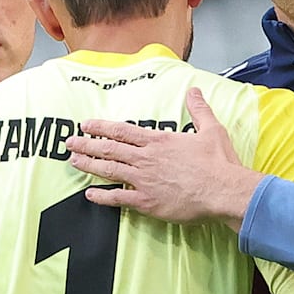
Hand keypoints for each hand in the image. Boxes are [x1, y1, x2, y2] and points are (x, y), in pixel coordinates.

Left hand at [67, 89, 262, 223]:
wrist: (223, 190)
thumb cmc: (218, 163)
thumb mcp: (211, 129)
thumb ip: (199, 110)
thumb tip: (194, 91)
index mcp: (159, 141)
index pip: (122, 131)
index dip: (101, 128)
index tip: (86, 125)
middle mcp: (146, 158)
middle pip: (109, 149)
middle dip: (87, 145)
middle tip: (69, 143)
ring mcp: (144, 180)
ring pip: (109, 170)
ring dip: (89, 165)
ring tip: (73, 162)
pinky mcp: (147, 202)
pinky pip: (118, 198)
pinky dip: (102, 197)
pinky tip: (90, 195)